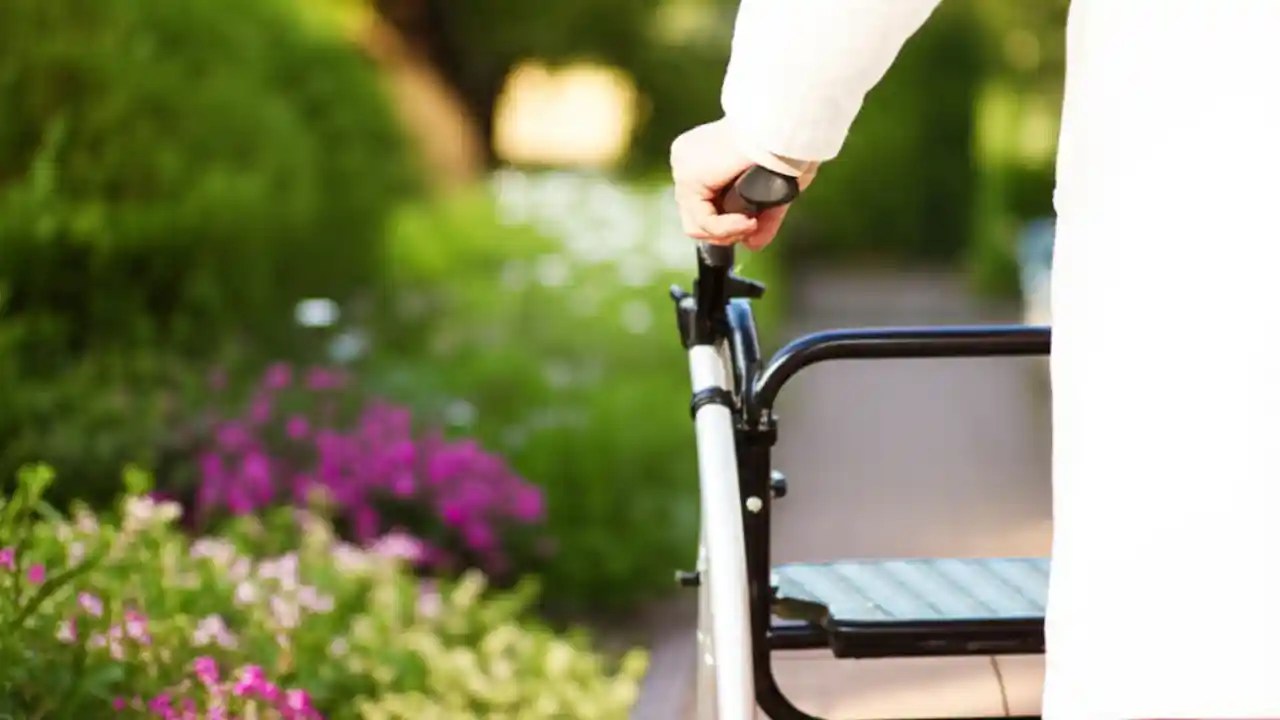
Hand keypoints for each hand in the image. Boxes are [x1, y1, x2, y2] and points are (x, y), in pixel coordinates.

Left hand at [669, 118, 815, 250]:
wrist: (785, 125)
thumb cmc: (787, 145)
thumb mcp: (771, 188)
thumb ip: (761, 217)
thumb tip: (753, 245)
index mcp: (703, 155)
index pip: (702, 203)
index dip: (726, 223)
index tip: (754, 222)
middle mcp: (688, 159)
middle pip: (695, 215)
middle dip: (725, 231)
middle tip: (752, 226)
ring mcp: (684, 166)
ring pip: (695, 223)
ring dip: (727, 233)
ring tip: (751, 225)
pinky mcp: (689, 176)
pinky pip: (703, 221)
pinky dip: (726, 229)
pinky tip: (747, 223)